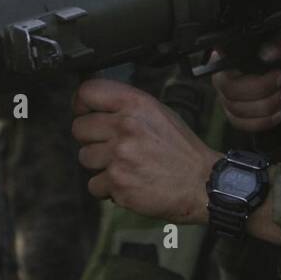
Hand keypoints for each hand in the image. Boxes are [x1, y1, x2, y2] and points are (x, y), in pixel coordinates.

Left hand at [72, 79, 218, 222]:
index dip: (81, 104)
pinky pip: (93, 184)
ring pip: (84, 157)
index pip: (88, 91)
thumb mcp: (159, 113)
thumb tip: (95, 106)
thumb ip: (127, 107)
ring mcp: (119, 155)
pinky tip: (128, 182)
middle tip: (111, 146)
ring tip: (125, 165)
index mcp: (136, 104)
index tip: (85, 113)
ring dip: (100, 165)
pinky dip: (107, 188)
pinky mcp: (117, 182)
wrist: (201, 183)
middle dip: (91, 139)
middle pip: (79, 128)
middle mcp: (125, 126)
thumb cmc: (181, 149)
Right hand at [210, 20, 280, 133]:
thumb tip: (266, 53)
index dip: (240, 69)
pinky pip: (241, 124)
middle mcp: (225, 72)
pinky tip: (278, 112)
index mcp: (233, 50)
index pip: (221, 62)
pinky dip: (263, 121)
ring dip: (267, 105)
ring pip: (237, 109)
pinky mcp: (237, 113)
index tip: (272, 68)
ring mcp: (228, 95)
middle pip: (229, 89)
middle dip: (261, 89)